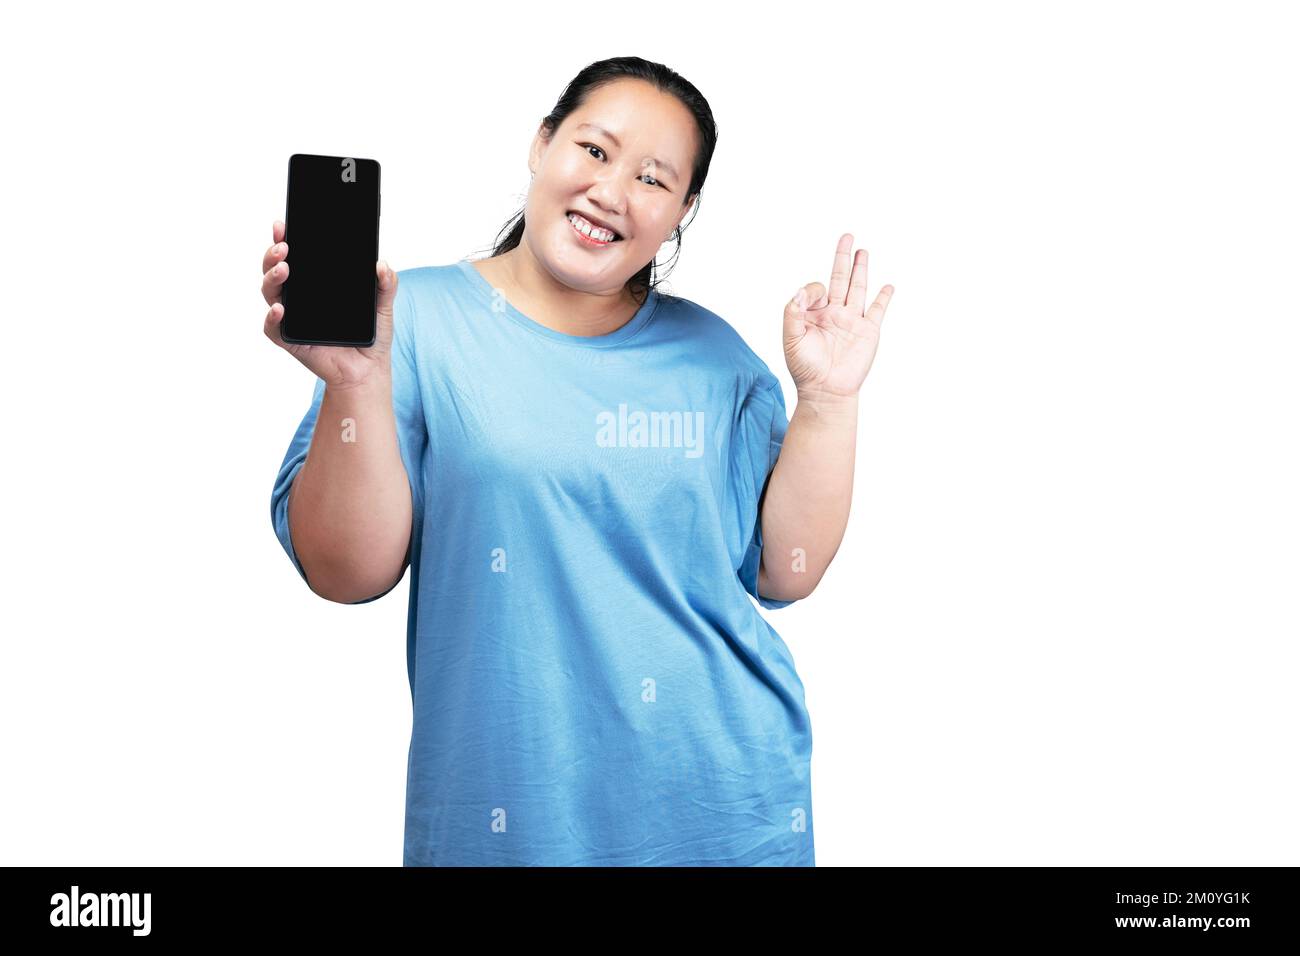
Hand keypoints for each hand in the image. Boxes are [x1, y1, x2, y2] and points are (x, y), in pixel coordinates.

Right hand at [261, 218, 396, 390]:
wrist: (369, 370)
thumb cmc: (371, 335)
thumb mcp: (383, 306)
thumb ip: (385, 284)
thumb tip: (382, 265)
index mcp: (315, 283)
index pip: (295, 256)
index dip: (284, 239)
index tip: (283, 224)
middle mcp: (298, 297)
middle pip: (275, 269)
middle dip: (274, 254)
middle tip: (285, 247)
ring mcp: (291, 318)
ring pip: (270, 293)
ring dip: (272, 278)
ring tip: (284, 269)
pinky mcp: (290, 341)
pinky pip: (273, 328)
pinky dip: (272, 317)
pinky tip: (280, 309)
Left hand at [783, 233, 893, 398]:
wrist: (825, 390)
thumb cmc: (805, 368)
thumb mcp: (791, 339)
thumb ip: (793, 312)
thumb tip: (801, 290)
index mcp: (814, 313)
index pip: (817, 287)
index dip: (813, 288)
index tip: (813, 298)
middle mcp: (834, 313)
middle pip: (839, 278)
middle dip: (842, 257)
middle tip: (846, 236)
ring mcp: (852, 321)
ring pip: (858, 288)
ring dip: (861, 269)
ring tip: (862, 251)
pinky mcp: (869, 331)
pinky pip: (878, 310)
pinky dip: (883, 297)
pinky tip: (887, 286)